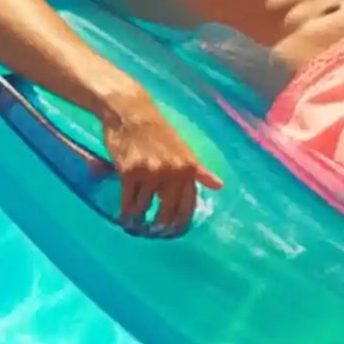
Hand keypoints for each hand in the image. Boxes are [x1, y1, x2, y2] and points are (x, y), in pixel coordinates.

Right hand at [103, 96, 223, 234]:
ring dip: (138, 218)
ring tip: (134, 222)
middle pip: (167, 211)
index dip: (181, 222)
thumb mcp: (183, 149)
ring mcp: (150, 173)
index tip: (173, 232)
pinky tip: (123, 215)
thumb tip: (219, 186)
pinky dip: (125, 211)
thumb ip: (199, 170)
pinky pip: (128, 201)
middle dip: (160, 225)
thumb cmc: (157, 130)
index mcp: (188, 167)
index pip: (188, 205)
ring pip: (144, 207)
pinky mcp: (129, 172)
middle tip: (154, 232)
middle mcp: (172, 172)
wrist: (130, 112)